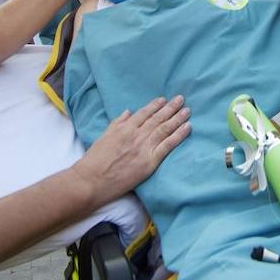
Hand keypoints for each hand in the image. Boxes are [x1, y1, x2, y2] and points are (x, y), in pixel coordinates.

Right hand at [74, 95, 190, 205]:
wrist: (92, 180)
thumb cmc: (95, 160)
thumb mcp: (104, 136)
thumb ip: (117, 123)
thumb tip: (128, 112)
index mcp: (125, 128)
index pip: (144, 113)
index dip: (155, 105)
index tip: (164, 99)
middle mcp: (136, 134)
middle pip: (158, 118)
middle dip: (171, 108)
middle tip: (181, 99)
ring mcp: (144, 147)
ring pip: (165, 129)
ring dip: (178, 118)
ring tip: (187, 110)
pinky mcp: (150, 161)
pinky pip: (168, 145)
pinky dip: (179, 135)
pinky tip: (187, 127)